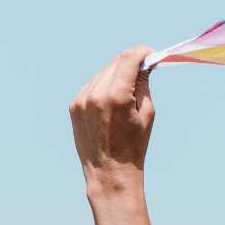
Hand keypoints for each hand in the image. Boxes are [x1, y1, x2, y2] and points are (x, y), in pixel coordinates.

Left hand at [70, 46, 155, 192]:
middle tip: (143, 70)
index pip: (128, 58)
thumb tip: (144, 63)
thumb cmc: (134, 144)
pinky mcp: (74, 105)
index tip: (150, 54)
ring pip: (103, 72)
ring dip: (117, 74)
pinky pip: (92, 85)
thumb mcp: (147, 112)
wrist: (109, 172)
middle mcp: (96, 93)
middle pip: (116, 62)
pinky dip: (104, 86)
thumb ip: (143, 83)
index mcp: (117, 96)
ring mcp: (81, 99)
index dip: (142, 52)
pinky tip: (112, 102)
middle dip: (131, 63)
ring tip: (127, 91)